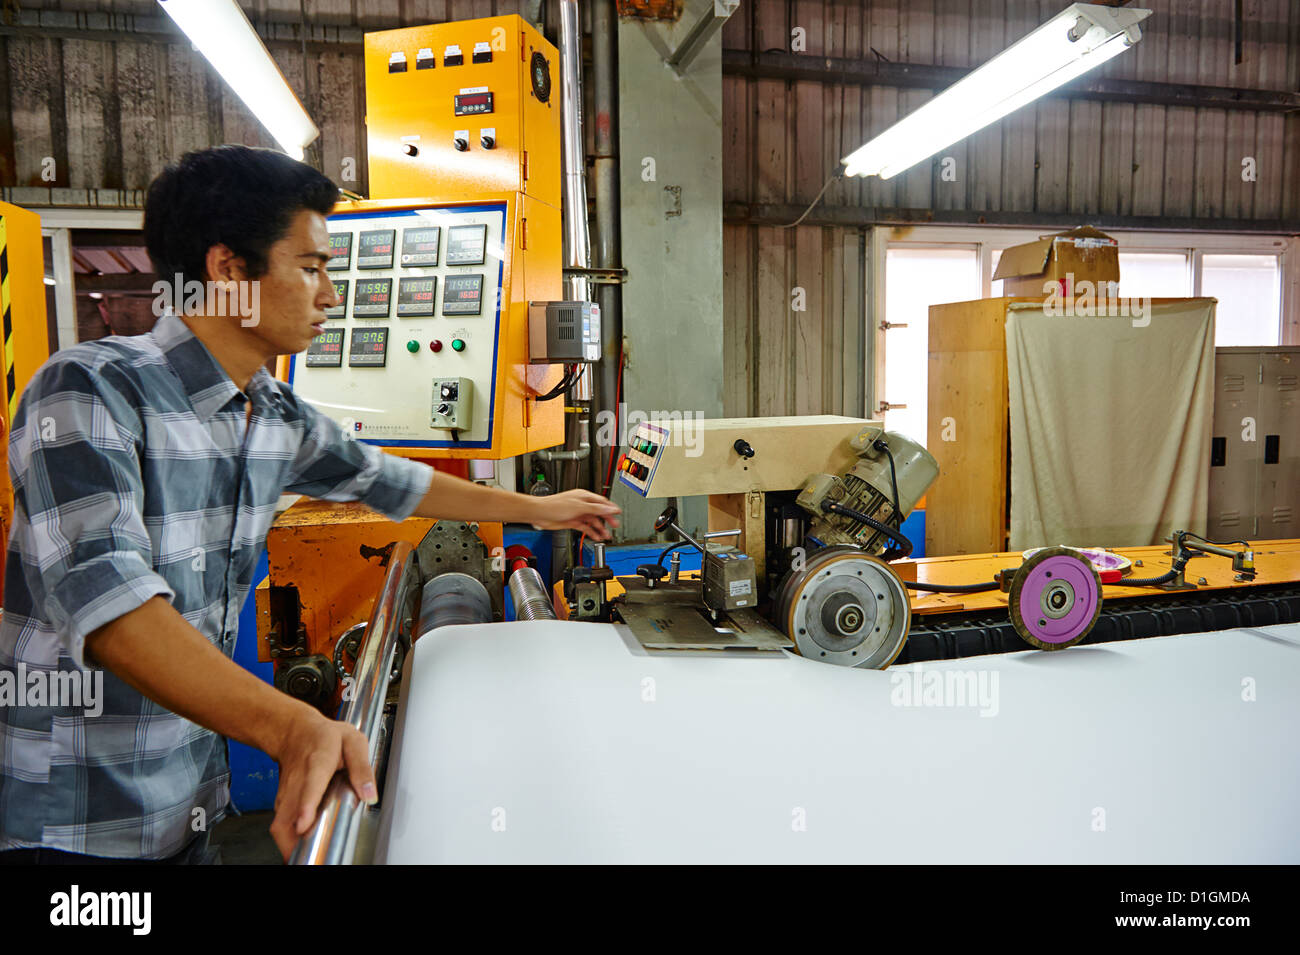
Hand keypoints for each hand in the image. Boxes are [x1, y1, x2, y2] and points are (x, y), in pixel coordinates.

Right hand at [268, 706, 376, 860]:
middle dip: (294, 838)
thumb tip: (370, 795)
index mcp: (318, 761)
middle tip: (313, 856)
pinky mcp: (281, 801)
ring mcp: (286, 792)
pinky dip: (288, 840)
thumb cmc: (325, 736)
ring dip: (290, 844)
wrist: (294, 731)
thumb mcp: (353, 740)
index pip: (310, 785)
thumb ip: (362, 767)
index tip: (303, 824)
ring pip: (281, 823)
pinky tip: (303, 851)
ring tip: (310, 858)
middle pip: (288, 812)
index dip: (305, 806)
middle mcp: (298, 780)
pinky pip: (281, 825)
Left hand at [529, 489, 621, 539]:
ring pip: (592, 521)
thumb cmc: (556, 505)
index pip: (602, 502)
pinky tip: (596, 536)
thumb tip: (611, 509)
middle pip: (598, 512)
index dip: (610, 508)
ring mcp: (577, 513)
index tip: (618, 513)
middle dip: (607, 520)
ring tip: (606, 535)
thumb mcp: (580, 506)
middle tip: (615, 526)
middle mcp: (582, 505)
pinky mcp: (572, 522)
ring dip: (600, 528)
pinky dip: (591, 532)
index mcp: (585, 497)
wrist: (541, 513)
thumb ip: (597, 509)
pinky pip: (585, 527)